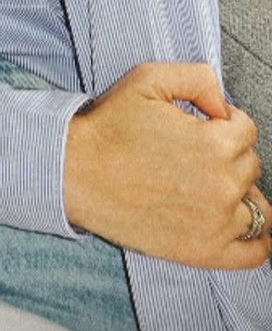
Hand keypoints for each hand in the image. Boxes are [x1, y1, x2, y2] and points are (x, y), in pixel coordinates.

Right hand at [65, 62, 269, 267]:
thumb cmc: (110, 128)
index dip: (221, 122)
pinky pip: (256, 251)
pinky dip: (255, 239)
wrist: (77, 174)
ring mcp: (217, 224)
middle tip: (191, 155)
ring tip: (206, 187)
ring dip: (238, 194)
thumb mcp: (148, 79)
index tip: (198, 126)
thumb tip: (222, 103)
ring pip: (257, 206)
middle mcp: (223, 186)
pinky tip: (233, 223)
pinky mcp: (205, 252)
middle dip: (228, 156)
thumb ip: (197, 77)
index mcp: (215, 144)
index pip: (246, 129)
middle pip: (250, 166)